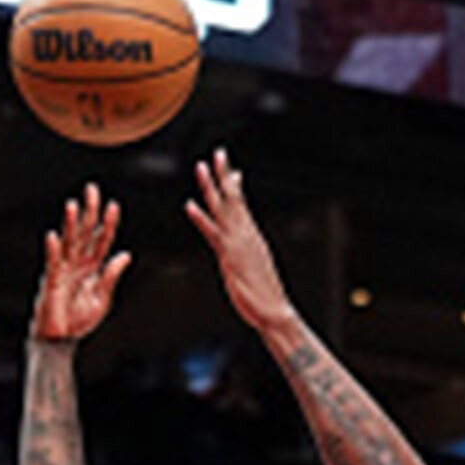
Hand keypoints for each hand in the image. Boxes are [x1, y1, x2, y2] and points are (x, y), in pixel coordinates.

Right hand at [32, 183, 132, 341]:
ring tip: (73, 206)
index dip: (107, 224)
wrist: (61, 339)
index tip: (113, 205)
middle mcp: (77, 264)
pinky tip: (53, 236)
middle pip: (84, 233)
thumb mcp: (102, 299)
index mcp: (91, 268)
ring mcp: (63, 271)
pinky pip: (52, 263)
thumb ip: (111, 276)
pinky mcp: (51, 282)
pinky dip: (53, 250)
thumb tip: (126, 255)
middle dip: (88, 212)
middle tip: (91, 190)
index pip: (101, 240)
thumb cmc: (79, 320)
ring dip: (70, 224)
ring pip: (68, 243)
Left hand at [185, 149, 297, 332]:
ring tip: (202, 166)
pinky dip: (200, 218)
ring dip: (212, 186)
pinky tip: (189, 205)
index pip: (242, 206)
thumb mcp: (257, 270)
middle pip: (233, 199)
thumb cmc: (265, 296)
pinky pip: (213, 233)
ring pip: (223, 208)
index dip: (235, 186)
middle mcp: (246, 236)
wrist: (274, 312)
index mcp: (252, 238)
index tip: (232, 169)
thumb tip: (250, 250)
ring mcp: (237, 244)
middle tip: (218, 153)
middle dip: (225, 175)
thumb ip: (250, 256)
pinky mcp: (229, 256)